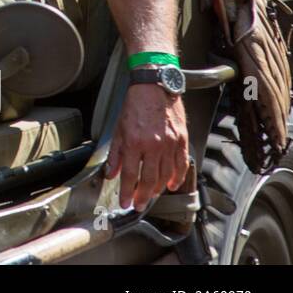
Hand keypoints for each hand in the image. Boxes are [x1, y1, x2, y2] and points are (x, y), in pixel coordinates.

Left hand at [105, 82, 188, 210]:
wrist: (154, 87)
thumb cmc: (135, 105)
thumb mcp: (118, 128)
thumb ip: (115, 153)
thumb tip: (110, 174)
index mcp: (134, 142)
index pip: (129, 174)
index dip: (126, 191)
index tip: (124, 202)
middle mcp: (153, 145)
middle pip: (149, 179)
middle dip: (142, 196)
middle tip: (138, 205)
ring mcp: (170, 144)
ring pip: (166, 175)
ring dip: (158, 189)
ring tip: (151, 196)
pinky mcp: (182, 140)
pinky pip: (181, 164)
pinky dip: (177, 177)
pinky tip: (171, 185)